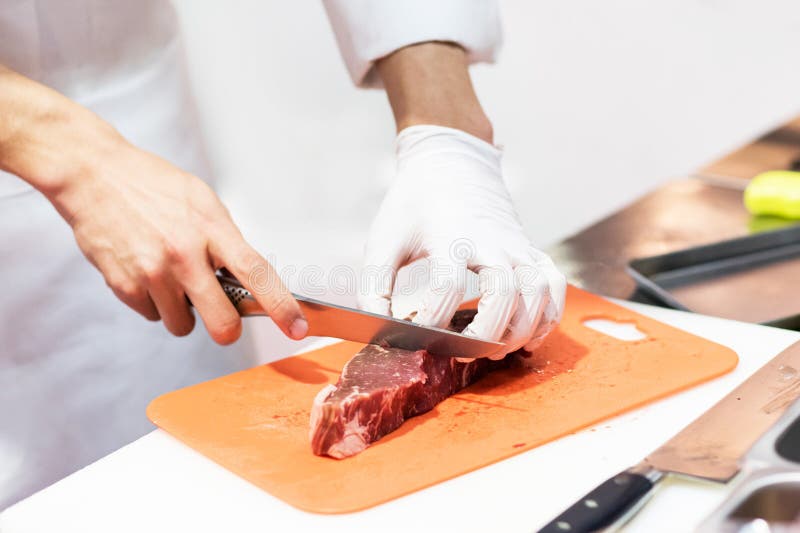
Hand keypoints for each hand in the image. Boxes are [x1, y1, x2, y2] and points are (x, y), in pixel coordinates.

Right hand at [49, 137, 307, 344]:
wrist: (94, 175)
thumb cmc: (153, 186)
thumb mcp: (203, 201)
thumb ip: (226, 240)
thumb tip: (246, 279)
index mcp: (211, 228)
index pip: (256, 274)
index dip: (282, 306)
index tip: (297, 328)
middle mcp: (184, 254)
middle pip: (222, 321)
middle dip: (226, 328)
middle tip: (222, 318)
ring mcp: (153, 273)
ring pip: (183, 325)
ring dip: (183, 311)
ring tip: (171, 277)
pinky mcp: (123, 286)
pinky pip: (152, 316)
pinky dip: (153, 303)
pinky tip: (146, 272)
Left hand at [359, 125, 565, 357]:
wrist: (451, 164)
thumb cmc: (414, 206)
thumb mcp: (384, 240)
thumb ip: (374, 286)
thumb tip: (378, 327)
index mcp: (451, 237)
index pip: (448, 286)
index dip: (432, 319)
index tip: (416, 333)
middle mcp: (492, 242)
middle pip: (505, 294)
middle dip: (486, 334)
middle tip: (461, 352)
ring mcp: (518, 247)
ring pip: (538, 294)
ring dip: (522, 330)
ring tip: (495, 350)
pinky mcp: (532, 251)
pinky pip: (555, 287)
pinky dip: (549, 317)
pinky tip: (527, 337)